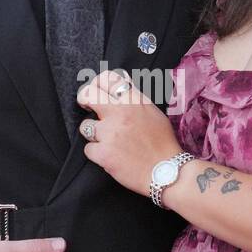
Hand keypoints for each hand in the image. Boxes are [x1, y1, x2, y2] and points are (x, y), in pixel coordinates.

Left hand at [77, 69, 181, 196]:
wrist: (166, 172)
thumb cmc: (162, 144)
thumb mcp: (153, 113)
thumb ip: (135, 99)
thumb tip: (121, 84)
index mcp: (134, 101)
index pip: (107, 78)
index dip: (97, 83)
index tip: (95, 90)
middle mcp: (120, 113)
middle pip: (88, 94)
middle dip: (84, 99)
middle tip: (87, 106)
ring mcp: (110, 133)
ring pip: (85, 125)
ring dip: (94, 133)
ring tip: (108, 140)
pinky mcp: (103, 153)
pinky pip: (88, 149)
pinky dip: (97, 153)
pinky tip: (111, 155)